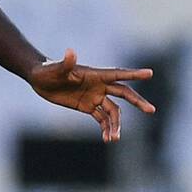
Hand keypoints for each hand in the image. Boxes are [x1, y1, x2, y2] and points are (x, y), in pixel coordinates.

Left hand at [28, 47, 154, 142]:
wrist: (39, 79)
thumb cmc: (47, 70)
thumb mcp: (56, 69)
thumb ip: (66, 63)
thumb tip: (71, 52)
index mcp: (96, 74)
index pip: (119, 74)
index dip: (134, 74)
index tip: (150, 74)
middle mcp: (99, 85)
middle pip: (124, 93)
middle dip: (137, 102)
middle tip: (151, 110)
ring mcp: (95, 96)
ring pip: (113, 111)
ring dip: (116, 124)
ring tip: (114, 139)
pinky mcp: (87, 106)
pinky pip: (101, 118)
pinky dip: (106, 128)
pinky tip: (107, 139)